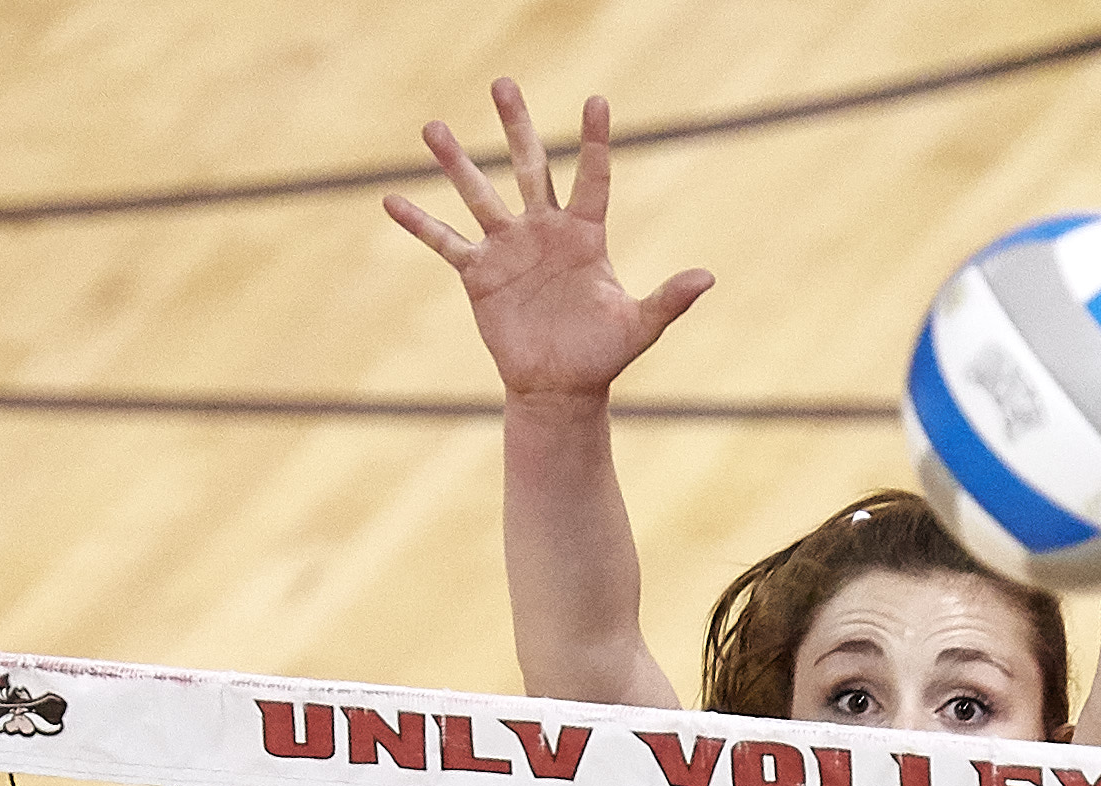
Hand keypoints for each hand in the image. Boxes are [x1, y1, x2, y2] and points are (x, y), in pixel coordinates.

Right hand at [384, 79, 712, 398]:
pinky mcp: (479, 273)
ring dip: (456, 163)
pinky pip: (445, 242)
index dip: (595, 141)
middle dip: (517, 127)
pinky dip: (420, 223)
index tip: (597, 100)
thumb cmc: (603, 354)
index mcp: (585, 236)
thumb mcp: (639, 326)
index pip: (592, 178)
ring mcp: (508, 248)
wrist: (561, 385)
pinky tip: (391, 199)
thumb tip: (708, 277)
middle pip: (529, 167)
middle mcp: (544, 231)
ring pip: (479, 195)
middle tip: (503, 84)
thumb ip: (669, 299)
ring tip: (433, 127)